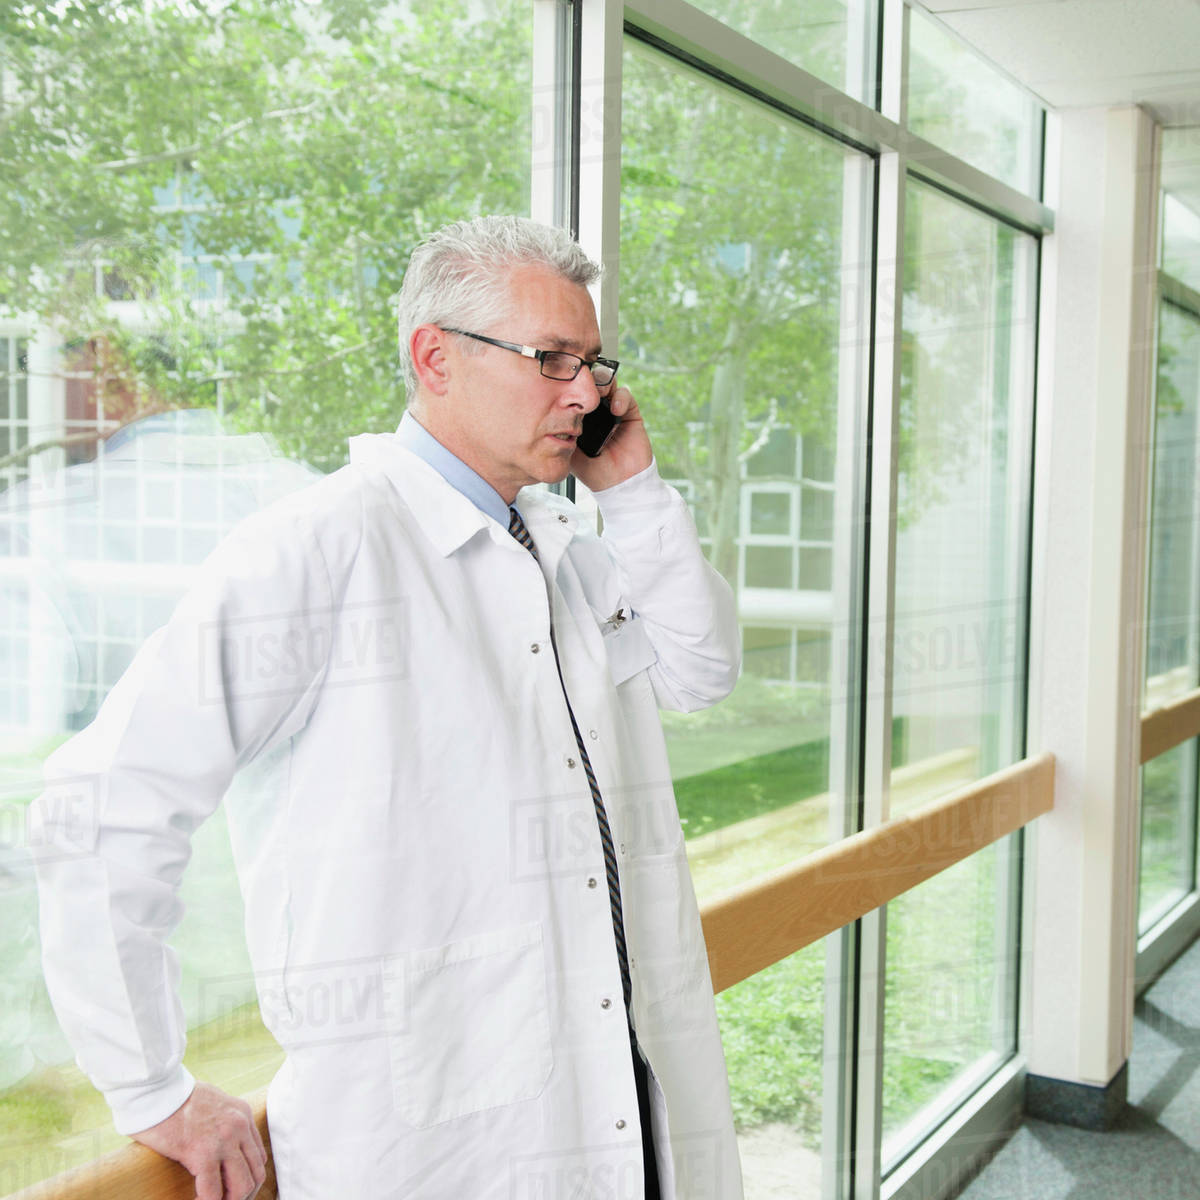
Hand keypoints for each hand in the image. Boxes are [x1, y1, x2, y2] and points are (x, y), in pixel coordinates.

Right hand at [131, 1081, 266, 1199]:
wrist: (155, 1090)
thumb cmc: (174, 1099)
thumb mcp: (211, 1104)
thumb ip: (222, 1122)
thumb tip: (218, 1146)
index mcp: (242, 1114)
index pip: (258, 1156)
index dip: (246, 1178)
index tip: (230, 1190)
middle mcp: (239, 1126)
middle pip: (256, 1173)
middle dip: (242, 1195)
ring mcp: (223, 1140)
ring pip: (241, 1186)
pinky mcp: (202, 1153)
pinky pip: (212, 1192)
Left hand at [570, 386, 653, 492]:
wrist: (618, 484)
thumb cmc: (592, 471)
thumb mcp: (568, 451)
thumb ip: (560, 432)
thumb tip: (548, 412)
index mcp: (580, 418)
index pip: (574, 393)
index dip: (571, 385)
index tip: (566, 384)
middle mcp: (596, 412)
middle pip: (591, 384)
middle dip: (587, 379)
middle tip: (583, 383)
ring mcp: (613, 411)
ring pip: (608, 384)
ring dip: (603, 382)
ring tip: (598, 391)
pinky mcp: (629, 414)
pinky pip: (625, 395)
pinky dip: (620, 397)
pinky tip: (615, 409)